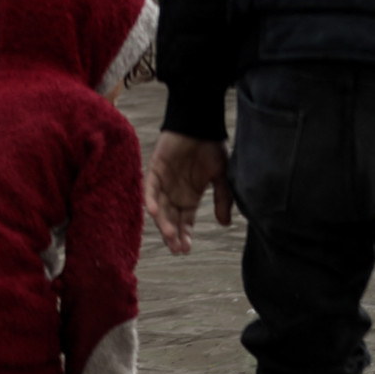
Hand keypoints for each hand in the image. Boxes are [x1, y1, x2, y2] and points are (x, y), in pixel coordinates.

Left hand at [143, 132, 231, 254]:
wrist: (201, 124)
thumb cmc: (212, 147)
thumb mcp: (222, 176)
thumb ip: (222, 199)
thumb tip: (225, 224)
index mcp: (190, 196)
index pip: (185, 221)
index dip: (184, 235)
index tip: (186, 249)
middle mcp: (175, 193)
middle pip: (171, 219)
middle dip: (173, 235)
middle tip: (177, 249)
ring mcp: (163, 182)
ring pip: (160, 208)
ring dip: (163, 222)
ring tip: (169, 236)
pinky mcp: (154, 170)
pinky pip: (150, 188)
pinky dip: (151, 200)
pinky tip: (155, 212)